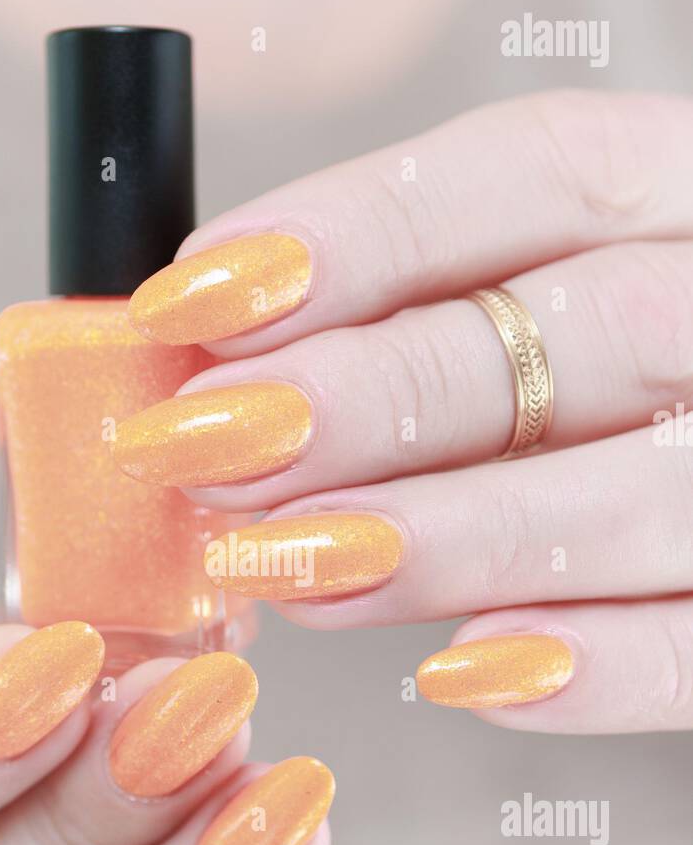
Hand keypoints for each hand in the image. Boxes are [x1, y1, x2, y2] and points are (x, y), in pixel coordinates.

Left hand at [117, 90, 692, 734]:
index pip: (546, 170)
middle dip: (382, 392)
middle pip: (593, 329)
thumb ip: (437, 313)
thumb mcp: (556, 299)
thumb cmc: (626, 381)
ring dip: (454, 536)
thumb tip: (228, 377)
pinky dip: (593, 669)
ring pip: (645, 491)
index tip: (199, 296)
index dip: (362, 230)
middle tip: (217, 445)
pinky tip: (459, 674)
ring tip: (295, 566)